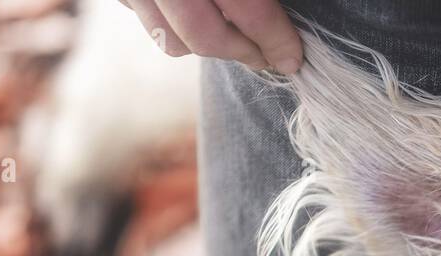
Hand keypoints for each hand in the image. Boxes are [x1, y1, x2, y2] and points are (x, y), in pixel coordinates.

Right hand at [119, 0, 302, 73]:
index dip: (277, 40)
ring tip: (236, 38)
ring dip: (210, 48)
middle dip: (245, 53)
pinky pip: (147, 24)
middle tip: (269, 57)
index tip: (293, 58)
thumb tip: (282, 29)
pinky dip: (176, 30)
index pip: (250, 13)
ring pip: (172, 41)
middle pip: (206, 37)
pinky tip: (199, 17)